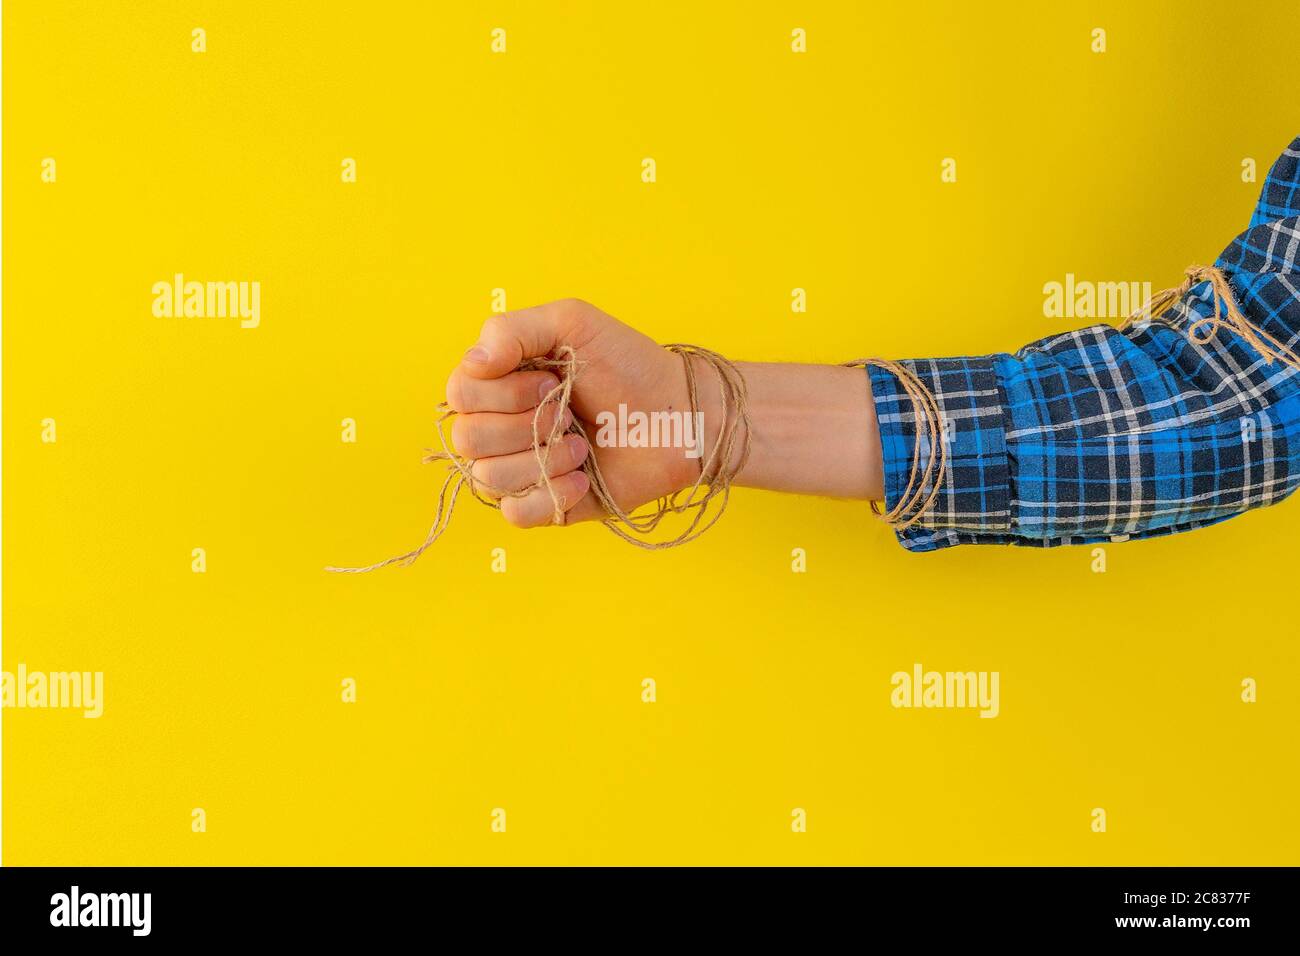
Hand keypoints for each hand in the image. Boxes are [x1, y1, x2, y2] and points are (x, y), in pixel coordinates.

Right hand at [445, 298, 884, 531]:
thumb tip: (473, 362)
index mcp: (500, 383)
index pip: (459, 395)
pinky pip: (517, 514)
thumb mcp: (572, 322)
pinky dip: (551, 495)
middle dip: (526, 425)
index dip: (502, 393)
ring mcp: (523, 469)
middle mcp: (503, 427)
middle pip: (468, 440)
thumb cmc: (629, 364)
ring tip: (583, 444)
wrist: (680, 414)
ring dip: (544, 459)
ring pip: (490, 479)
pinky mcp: (547, 505)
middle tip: (569, 412)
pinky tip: (582, 478)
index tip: (552, 381)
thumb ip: (512, 329)